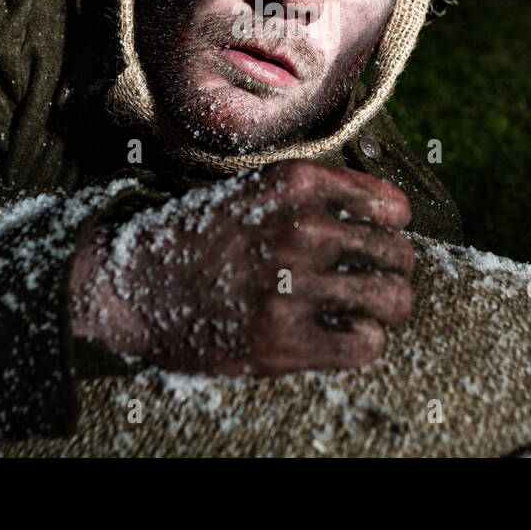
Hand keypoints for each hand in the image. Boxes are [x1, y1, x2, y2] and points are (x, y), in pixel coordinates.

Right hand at [70, 159, 414, 375]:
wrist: (132, 284)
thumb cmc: (199, 236)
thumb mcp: (254, 190)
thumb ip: (316, 196)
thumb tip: (392, 214)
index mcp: (297, 185)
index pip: (390, 204)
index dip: (393, 226)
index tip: (379, 237)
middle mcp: (302, 229)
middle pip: (398, 253)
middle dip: (393, 269)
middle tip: (374, 279)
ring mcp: (294, 285)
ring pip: (393, 299)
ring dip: (386, 307)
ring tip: (365, 309)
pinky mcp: (284, 340)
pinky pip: (365, 344)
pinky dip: (362, 341)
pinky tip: (339, 334)